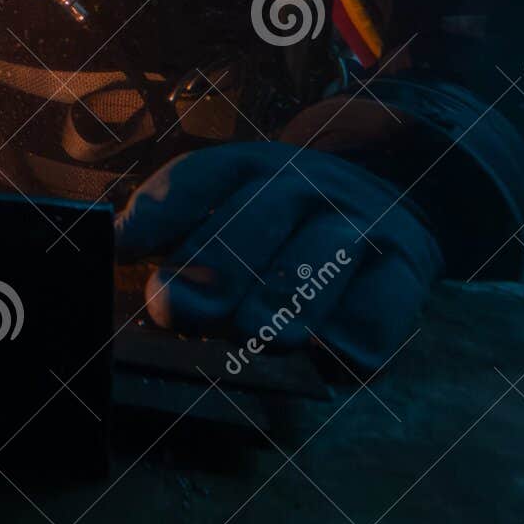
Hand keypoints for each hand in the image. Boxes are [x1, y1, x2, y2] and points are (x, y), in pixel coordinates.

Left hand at [115, 143, 443, 370]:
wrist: (395, 196)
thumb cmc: (285, 222)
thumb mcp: (231, 202)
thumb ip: (172, 225)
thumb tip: (116, 250)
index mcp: (247, 166)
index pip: (195, 180)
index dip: (154, 216)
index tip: (119, 251)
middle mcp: (303, 185)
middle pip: (253, 220)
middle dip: (210, 267)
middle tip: (176, 305)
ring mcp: (359, 223)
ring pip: (321, 258)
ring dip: (280, 302)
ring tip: (252, 333)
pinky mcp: (407, 270)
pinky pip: (377, 310)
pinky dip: (349, 340)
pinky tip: (324, 357)